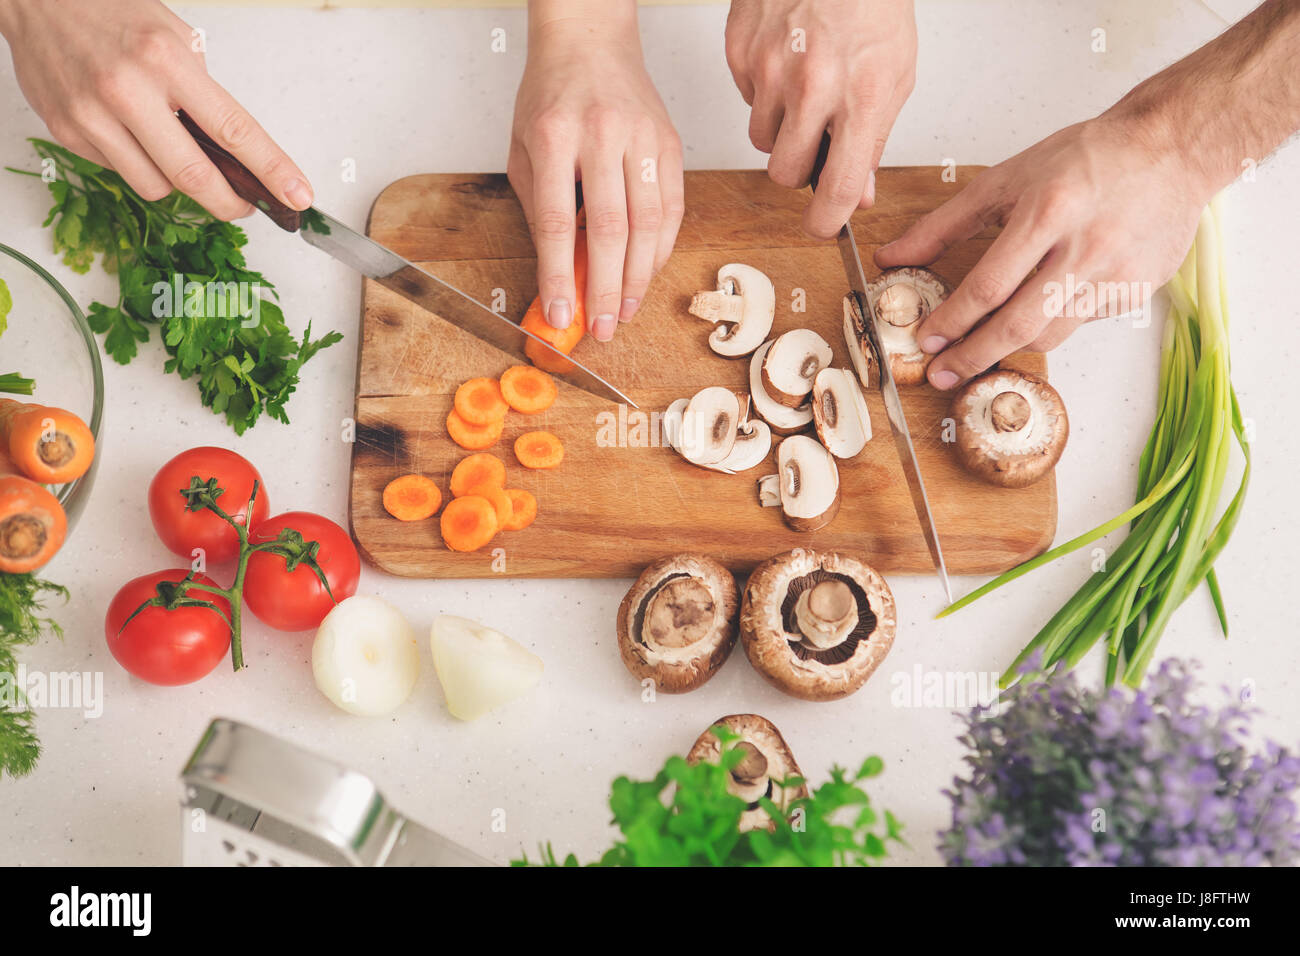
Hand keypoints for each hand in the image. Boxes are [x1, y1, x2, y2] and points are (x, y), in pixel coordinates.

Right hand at [0, 0, 311, 219]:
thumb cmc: (112, 14)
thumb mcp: (175, 37)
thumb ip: (203, 92)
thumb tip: (232, 150)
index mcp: (167, 60)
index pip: (235, 130)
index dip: (272, 170)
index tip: (297, 196)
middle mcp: (128, 89)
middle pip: (195, 176)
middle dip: (229, 202)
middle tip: (244, 206)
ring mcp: (93, 115)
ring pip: (156, 186)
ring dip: (179, 184)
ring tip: (178, 156)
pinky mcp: (68, 132)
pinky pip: (120, 173)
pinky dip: (138, 165)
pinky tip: (131, 135)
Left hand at [507, 6, 683, 341]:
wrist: (590, 41)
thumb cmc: (550, 96)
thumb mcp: (523, 147)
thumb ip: (539, 207)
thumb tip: (558, 273)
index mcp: (554, 134)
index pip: (557, 221)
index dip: (560, 275)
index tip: (561, 314)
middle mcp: (602, 134)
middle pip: (610, 229)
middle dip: (606, 288)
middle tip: (603, 327)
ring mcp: (642, 138)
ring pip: (648, 224)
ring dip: (638, 278)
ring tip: (626, 311)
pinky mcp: (670, 144)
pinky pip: (672, 209)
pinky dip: (660, 249)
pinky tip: (647, 274)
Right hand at [725, 0, 916, 237]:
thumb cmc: (871, 5)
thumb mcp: (894, 75)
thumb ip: (874, 141)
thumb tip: (861, 194)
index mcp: (861, 97)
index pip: (839, 187)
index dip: (827, 221)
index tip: (823, 227)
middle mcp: (813, 87)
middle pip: (785, 173)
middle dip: (796, 169)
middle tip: (812, 145)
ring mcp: (771, 69)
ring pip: (761, 140)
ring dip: (779, 129)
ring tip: (801, 92)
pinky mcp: (742, 53)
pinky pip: (746, 99)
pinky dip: (763, 91)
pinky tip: (785, 61)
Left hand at [876, 115, 1210, 388]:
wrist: (1172, 147)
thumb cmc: (1086, 159)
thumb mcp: (1005, 179)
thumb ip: (943, 224)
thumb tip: (892, 257)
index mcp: (1048, 212)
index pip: (989, 286)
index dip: (952, 320)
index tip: (926, 339)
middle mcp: (1086, 247)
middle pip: (1019, 324)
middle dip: (972, 357)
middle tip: (942, 373)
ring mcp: (1117, 274)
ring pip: (1050, 334)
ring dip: (1009, 347)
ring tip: (978, 350)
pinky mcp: (1139, 290)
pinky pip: (1081, 323)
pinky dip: (1052, 323)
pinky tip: (1039, 309)